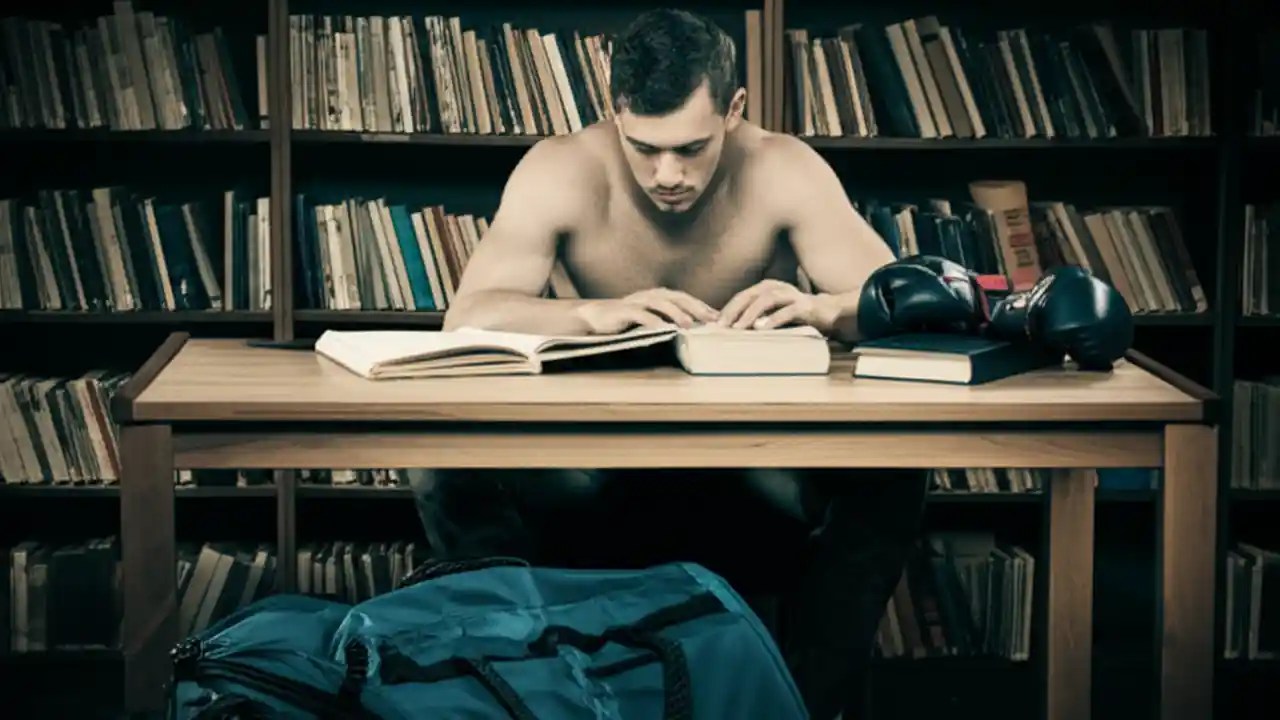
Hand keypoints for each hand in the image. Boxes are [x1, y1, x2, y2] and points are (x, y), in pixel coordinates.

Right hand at [573, 287, 719, 334]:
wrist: (595, 316)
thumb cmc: (625, 319)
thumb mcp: (650, 318)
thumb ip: (667, 319)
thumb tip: (691, 328)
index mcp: (659, 296)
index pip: (685, 299)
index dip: (702, 306)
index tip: (718, 317)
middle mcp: (651, 295)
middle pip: (678, 298)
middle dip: (695, 307)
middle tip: (711, 319)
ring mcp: (638, 301)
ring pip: (661, 304)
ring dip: (676, 313)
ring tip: (689, 324)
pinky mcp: (624, 310)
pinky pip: (641, 315)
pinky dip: (653, 321)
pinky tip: (662, 329)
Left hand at [717, 279, 826, 330]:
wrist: (829, 313)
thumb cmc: (796, 315)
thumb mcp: (772, 313)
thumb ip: (756, 317)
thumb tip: (731, 328)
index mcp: (767, 288)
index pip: (742, 296)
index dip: (727, 309)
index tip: (714, 324)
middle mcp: (777, 287)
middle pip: (750, 295)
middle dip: (734, 310)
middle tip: (721, 326)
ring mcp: (791, 295)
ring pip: (766, 300)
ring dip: (750, 314)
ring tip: (739, 328)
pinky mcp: (805, 306)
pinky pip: (787, 312)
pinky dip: (773, 319)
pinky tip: (762, 329)